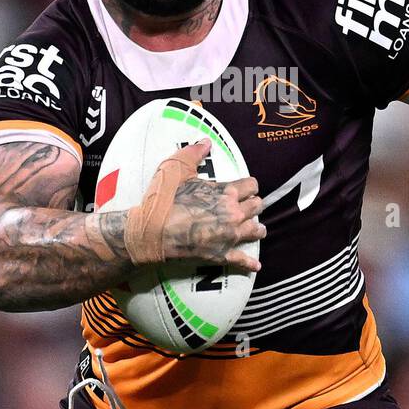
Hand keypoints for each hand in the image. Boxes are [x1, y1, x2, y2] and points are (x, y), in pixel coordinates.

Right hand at [126, 139, 265, 273]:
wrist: (151, 232)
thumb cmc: (162, 200)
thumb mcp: (175, 168)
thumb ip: (193, 153)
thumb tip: (206, 142)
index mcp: (226, 192)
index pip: (252, 185)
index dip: (248, 186)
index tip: (244, 188)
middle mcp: (233, 214)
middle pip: (257, 207)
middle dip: (254, 204)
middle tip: (248, 206)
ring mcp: (228, 236)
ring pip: (256, 231)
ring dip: (256, 228)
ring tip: (255, 228)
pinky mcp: (221, 255)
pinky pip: (242, 260)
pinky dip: (249, 264)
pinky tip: (256, 266)